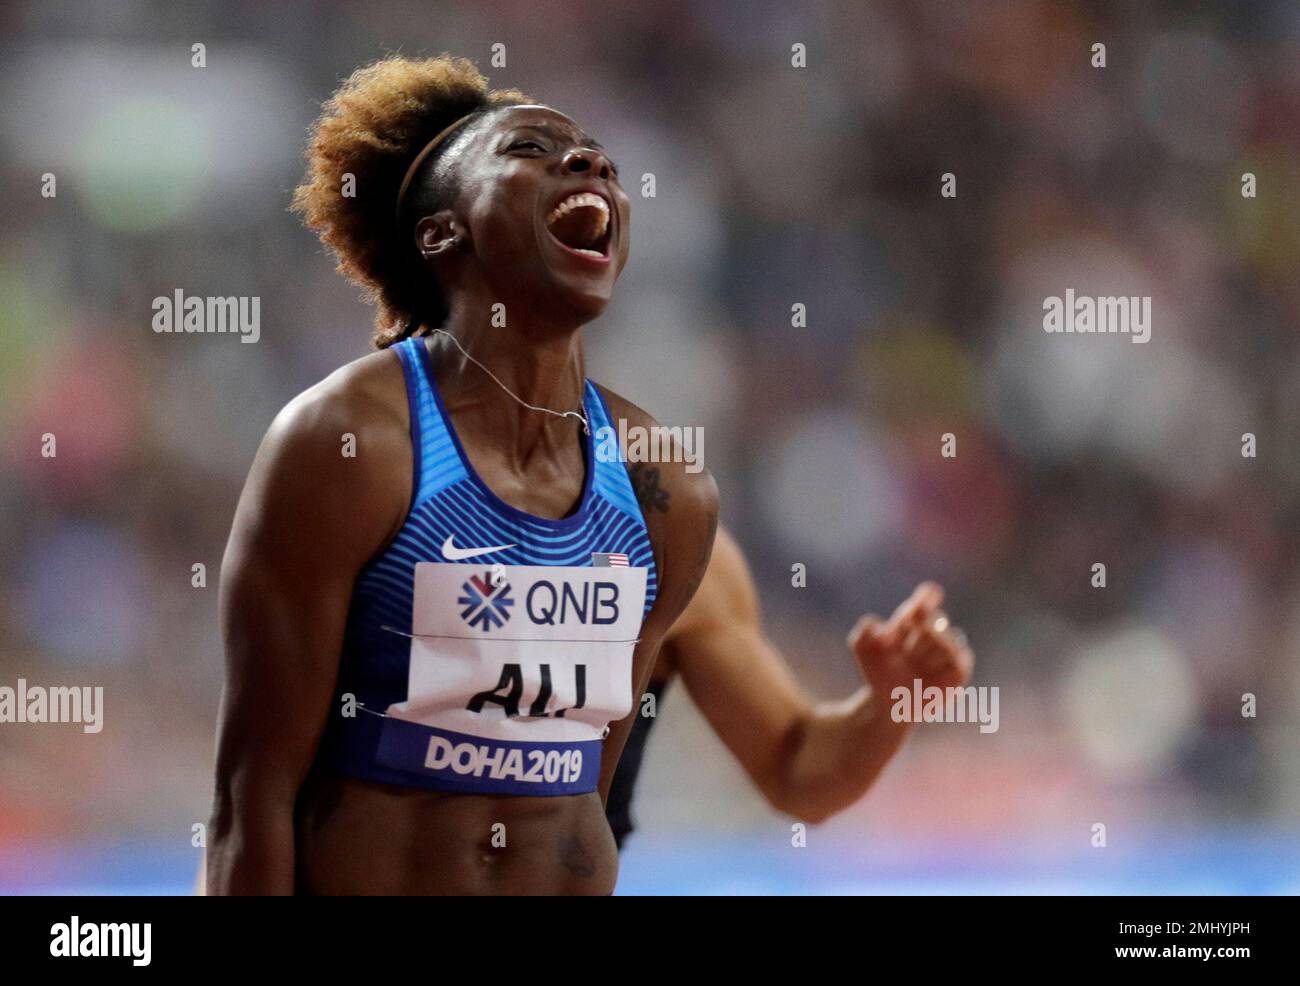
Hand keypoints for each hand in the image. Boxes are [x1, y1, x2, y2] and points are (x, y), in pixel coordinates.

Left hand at [846, 582, 973, 698]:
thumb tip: (887, 631)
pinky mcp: (958, 672)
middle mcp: (934, 632)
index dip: (928, 597)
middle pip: (938, 618)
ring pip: (946, 639)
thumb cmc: (876, 670)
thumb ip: (866, 628)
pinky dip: (944, 665)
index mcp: (914, 620)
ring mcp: (948, 652)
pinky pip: (960, 660)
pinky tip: (928, 673)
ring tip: (913, 665)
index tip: (918, 607)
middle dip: (920, 629)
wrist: (886, 703)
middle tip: (900, 646)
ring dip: (926, 652)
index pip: (929, 596)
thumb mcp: (861, 646)